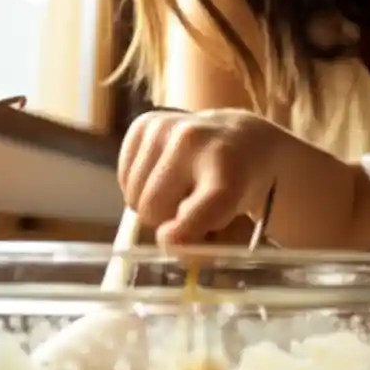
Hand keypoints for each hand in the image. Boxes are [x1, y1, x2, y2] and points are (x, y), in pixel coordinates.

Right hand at [118, 109, 279, 243]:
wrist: (244, 138)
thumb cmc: (243, 188)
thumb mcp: (241, 221)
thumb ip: (208, 246)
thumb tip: (170, 244)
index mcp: (231, 170)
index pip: (193, 214)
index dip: (179, 236)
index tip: (173, 240)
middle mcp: (194, 140)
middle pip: (151, 208)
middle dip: (165, 220)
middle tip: (191, 208)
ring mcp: (166, 127)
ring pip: (133, 195)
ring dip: (153, 203)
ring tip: (183, 187)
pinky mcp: (146, 123)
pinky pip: (124, 177)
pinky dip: (141, 185)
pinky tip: (168, 173)